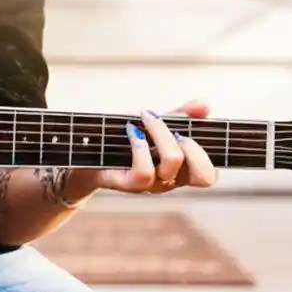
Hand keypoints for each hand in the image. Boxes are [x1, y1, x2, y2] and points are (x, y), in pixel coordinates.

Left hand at [67, 101, 217, 196]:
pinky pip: (144, 171)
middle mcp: (168, 181)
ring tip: (147, 120)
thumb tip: (206, 105)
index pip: (208, 176)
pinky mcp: (126, 184)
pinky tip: (131, 130)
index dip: (205, 154)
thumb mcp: (153, 124)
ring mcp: (149, 186)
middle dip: (193, 145)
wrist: (83, 152)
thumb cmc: (122, 138)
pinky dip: (140, 146)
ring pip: (172, 164)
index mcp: (179, 170)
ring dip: (163, 135)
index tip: (184, 132)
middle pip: (203, 175)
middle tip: (174, 131)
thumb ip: (180, 115)